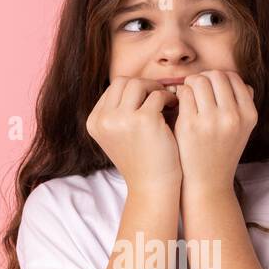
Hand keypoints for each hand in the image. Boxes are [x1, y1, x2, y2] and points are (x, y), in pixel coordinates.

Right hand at [85, 77, 181, 193]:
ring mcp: (122, 119)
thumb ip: (118, 112)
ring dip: (155, 88)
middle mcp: (104, 119)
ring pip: (139, 84)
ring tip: (166, 100)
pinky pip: (157, 95)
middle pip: (123, 82)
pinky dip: (167, 98)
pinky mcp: (144, 119)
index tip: (147, 97)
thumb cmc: (141, 161)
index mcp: (94, 122)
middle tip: (158, 94)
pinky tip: (174, 106)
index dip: (133, 90)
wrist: (152, 187)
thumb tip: (133, 84)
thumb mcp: (119, 136)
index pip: (112, 89)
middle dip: (143, 85)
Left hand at [172, 69, 256, 192]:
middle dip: (204, 78)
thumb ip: (243, 104)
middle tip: (196, 90)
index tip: (211, 88)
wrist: (208, 183)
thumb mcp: (242, 129)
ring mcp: (211, 121)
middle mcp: (233, 116)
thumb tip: (237, 80)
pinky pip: (184, 93)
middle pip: (216, 75)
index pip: (234, 78)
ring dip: (191, 84)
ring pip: (199, 80)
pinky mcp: (190, 125)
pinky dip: (181, 94)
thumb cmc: (222, 152)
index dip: (220, 78)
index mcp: (249, 115)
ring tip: (188, 95)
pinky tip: (180, 105)